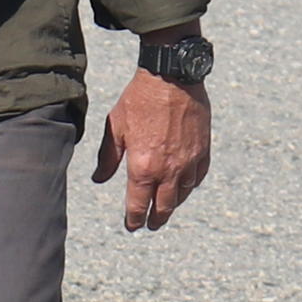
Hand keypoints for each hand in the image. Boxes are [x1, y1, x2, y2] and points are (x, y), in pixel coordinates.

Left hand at [94, 69, 211, 232]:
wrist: (171, 76)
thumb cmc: (139, 99)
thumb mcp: (115, 128)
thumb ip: (108, 158)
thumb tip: (99, 179)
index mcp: (142, 167)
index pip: (138, 205)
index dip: (134, 219)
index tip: (132, 226)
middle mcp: (167, 170)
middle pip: (164, 207)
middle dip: (156, 219)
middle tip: (150, 225)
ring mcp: (188, 162)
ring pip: (183, 195)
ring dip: (174, 204)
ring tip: (167, 208)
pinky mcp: (203, 150)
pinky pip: (198, 177)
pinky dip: (191, 186)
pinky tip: (185, 187)